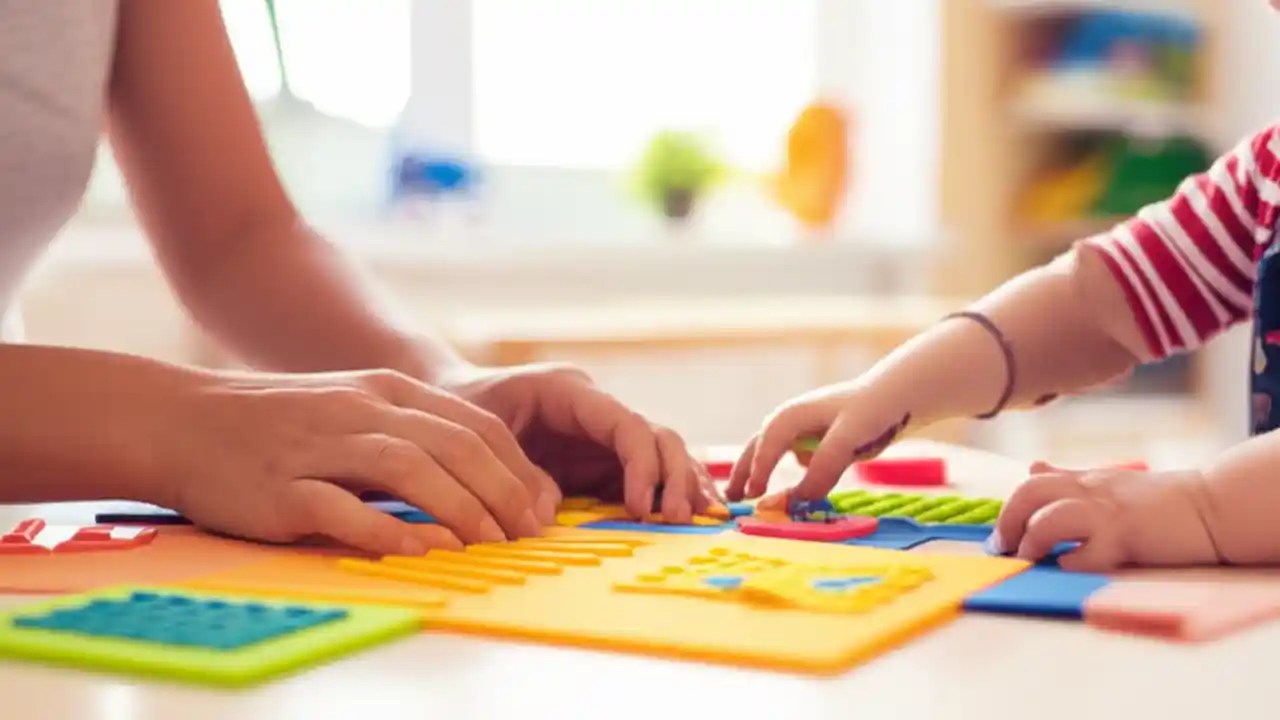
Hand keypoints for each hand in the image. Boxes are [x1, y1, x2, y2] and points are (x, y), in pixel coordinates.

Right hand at [165, 368, 553, 554]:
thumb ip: (410, 434)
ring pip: (408, 469)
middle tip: (528, 533)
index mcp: (386, 391)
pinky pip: (344, 508)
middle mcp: (360, 411)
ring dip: (459, 508)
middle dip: (501, 490)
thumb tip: (479, 479)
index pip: (473, 425)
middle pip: (452, 445)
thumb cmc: (278, 423)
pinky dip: (388, 530)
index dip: (516, 468)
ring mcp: (320, 446)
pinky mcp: (283, 488)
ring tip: (490, 543)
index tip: (541, 508)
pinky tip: (421, 551)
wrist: (182, 421)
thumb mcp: (352, 407)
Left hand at [439, 363, 717, 522]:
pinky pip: (645, 473)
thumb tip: (547, 516)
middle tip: (675, 520)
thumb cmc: (461, 409)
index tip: (641, 508)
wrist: (446, 401)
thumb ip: (515, 472)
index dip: (641, 464)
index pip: (625, 423)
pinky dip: (667, 491)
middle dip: (672, 476)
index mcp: (569, 390)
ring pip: (660, 452)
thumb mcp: (479, 435)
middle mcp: (596, 409)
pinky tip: (688, 515)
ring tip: (698, 519)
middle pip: (655, 435)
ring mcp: (602, 434)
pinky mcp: (601, 460)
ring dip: (681, 484)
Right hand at [727, 380, 909, 502]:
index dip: (759, 469)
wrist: (896, 396)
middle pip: (757, 447)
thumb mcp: (848, 440)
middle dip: (743, 471)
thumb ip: (824, 467)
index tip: (753, 494)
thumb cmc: (871, 411)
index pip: (767, 444)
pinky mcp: (815, 440)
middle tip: (730, 498)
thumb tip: (800, 498)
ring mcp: (802, 430)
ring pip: (771, 453)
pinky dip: (782, 474)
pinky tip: (784, 491)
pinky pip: (791, 459)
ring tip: (746, 496)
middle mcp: (791, 421)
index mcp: (793, 415)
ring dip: (756, 473)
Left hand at [991, 461, 1219, 571]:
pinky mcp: (1127, 538)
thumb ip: (1071, 477)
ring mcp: (1108, 514)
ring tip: (1030, 558)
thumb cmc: (1163, 500)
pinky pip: (1087, 553)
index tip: (1002, 536)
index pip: (1033, 483)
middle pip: (1029, 494)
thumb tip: (1032, 466)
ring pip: (1050, 519)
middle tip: (1005, 548)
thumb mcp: (1111, 480)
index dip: (1010, 510)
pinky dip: (1071, 564)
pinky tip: (1070, 568)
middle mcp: (1091, 492)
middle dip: (1008, 521)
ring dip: (1032, 542)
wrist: (1213, 505)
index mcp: (1086, 480)